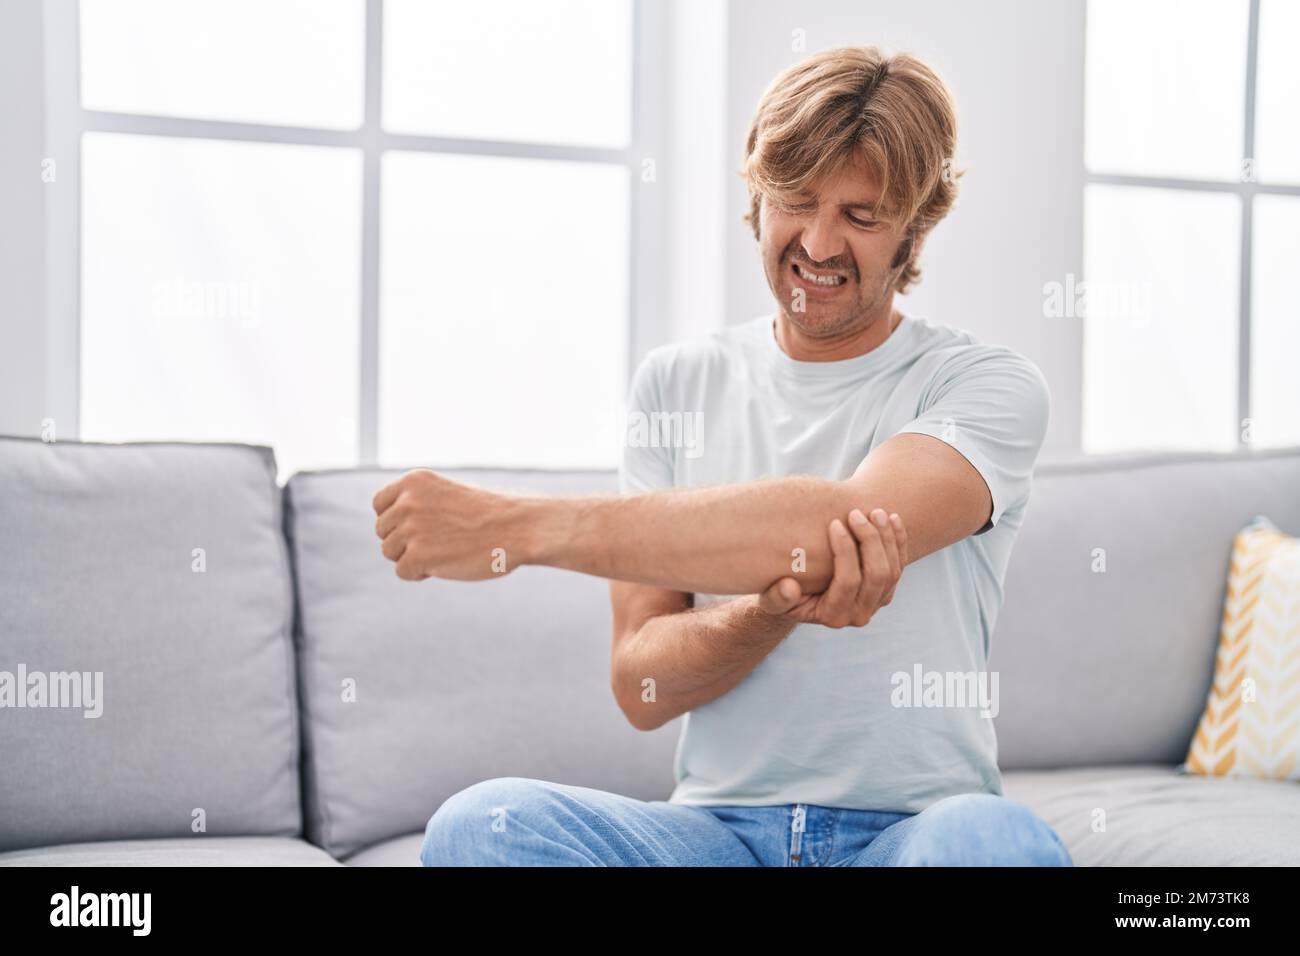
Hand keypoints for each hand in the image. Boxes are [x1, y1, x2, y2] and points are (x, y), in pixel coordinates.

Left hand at [373, 469, 522, 581]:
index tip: (418, 527)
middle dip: (405, 541)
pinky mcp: (419, 555)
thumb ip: (416, 506)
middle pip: (383, 531)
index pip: (379, 504)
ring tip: (444, 551)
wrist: (519, 527)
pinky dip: (420, 574)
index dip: (395, 520)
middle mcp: (407, 501)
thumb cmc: (489, 514)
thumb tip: (390, 532)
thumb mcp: (446, 495)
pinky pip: (402, 572)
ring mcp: (411, 528)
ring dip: (412, 557)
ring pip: (390, 552)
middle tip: (439, 542)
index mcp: (414, 480)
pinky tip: (445, 565)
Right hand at [756, 508, 906, 627]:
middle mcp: (859, 614)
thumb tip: (790, 588)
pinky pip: (900, 565)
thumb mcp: (769, 597)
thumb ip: (777, 597)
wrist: (799, 596)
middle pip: (877, 575)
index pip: (848, 582)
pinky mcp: (886, 590)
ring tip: (875, 511)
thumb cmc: (780, 591)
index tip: (834, 522)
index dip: (845, 551)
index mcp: (834, 616)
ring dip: (886, 538)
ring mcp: (876, 603)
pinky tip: (893, 519)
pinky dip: (899, 541)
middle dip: (870, 541)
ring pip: (893, 570)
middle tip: (856, 514)